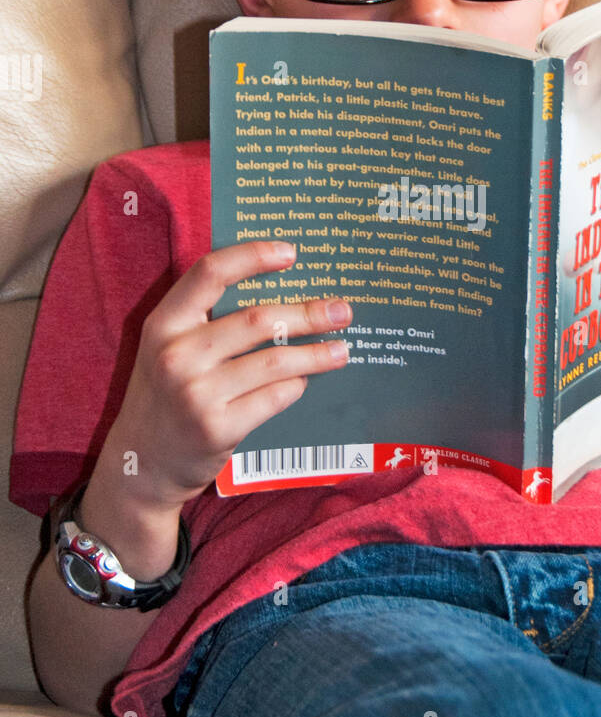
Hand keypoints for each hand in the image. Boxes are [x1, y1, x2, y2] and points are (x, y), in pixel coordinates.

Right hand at [100, 240, 351, 507]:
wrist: (141, 463)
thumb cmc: (165, 396)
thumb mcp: (167, 348)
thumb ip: (205, 319)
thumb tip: (279, 292)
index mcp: (163, 324)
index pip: (210, 273)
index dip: (253, 256)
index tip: (291, 253)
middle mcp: (176, 355)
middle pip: (257, 319)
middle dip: (308, 313)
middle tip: (342, 311)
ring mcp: (196, 394)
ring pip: (274, 361)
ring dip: (316, 354)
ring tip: (341, 350)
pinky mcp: (217, 428)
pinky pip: (273, 397)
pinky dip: (295, 386)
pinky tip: (305, 382)